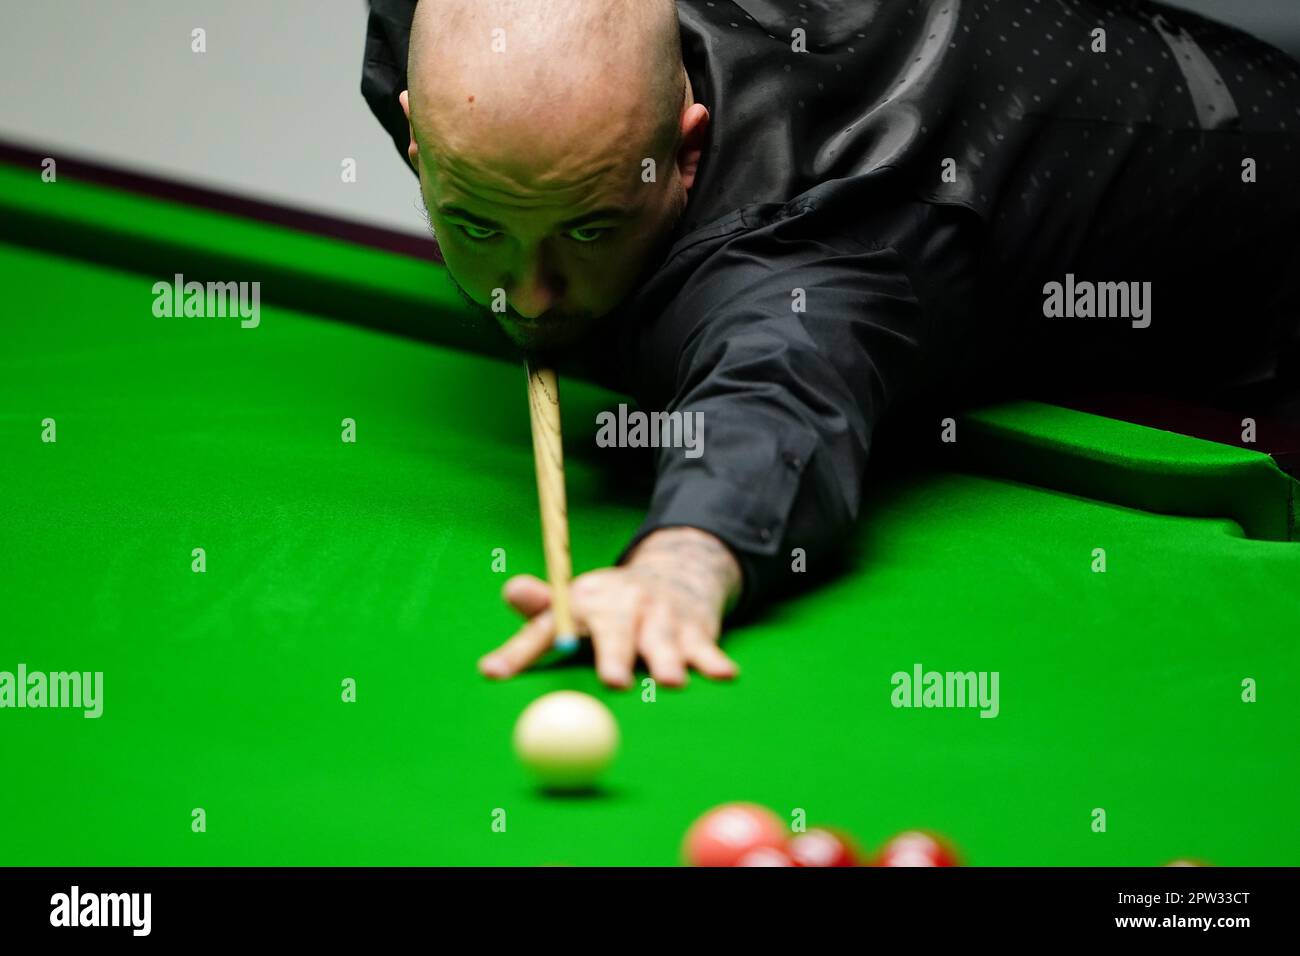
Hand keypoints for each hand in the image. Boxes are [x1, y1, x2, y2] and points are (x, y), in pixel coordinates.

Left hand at [478, 527, 742, 687]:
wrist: (676, 574)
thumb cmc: (612, 607)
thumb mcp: (574, 603)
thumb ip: (541, 612)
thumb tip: (508, 591)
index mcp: (583, 604)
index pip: (546, 626)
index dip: (519, 651)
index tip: (493, 673)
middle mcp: (623, 606)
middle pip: (615, 631)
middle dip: (615, 655)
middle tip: (613, 682)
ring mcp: (662, 617)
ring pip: (663, 641)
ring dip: (668, 660)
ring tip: (672, 682)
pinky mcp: (696, 631)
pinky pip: (705, 648)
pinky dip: (714, 661)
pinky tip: (723, 675)